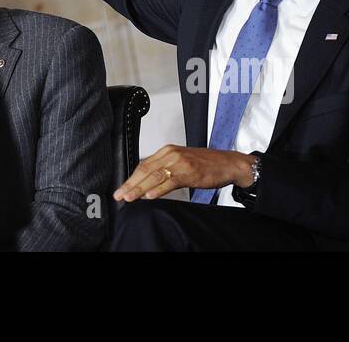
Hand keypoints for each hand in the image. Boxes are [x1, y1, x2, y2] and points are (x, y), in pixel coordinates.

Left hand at [114, 144, 254, 201]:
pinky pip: (169, 181)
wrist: (228, 163)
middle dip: (130, 184)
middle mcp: (171, 154)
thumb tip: (147, 184)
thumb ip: (165, 169)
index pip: (143, 165)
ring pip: (154, 176)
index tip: (121, 188)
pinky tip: (149, 195)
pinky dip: (158, 189)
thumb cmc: (207, 164)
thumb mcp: (182, 162)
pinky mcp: (189, 172)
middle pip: (145, 170)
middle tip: (119, 194)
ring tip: (129, 197)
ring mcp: (179, 162)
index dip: (131, 178)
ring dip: (139, 188)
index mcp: (167, 151)